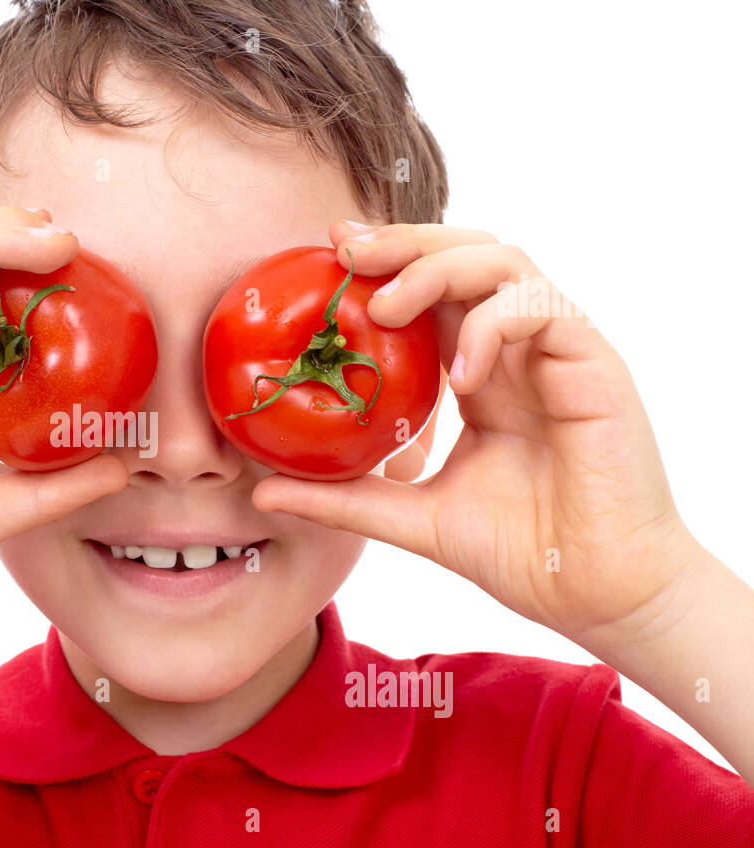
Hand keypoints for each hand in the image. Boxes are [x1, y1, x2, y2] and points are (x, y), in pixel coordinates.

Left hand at [252, 221, 704, 655]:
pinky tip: (459, 375)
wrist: (594, 593)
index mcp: (477, 372)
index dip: (384, 263)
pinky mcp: (595, 364)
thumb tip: (264, 490)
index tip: (327, 253)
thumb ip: (345, 497)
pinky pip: (541, 309)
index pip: (431, 292)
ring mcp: (556, 352)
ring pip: (504, 262)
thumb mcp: (410, 517)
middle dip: (403, 242)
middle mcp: (516, 350)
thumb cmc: (519, 551)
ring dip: (439, 269)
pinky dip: (493, 326)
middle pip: (464, 254)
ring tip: (387, 307)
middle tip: (345, 250)